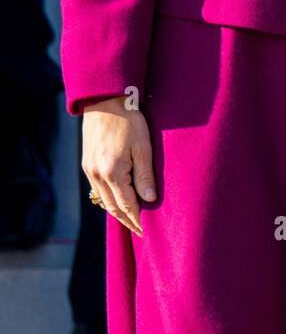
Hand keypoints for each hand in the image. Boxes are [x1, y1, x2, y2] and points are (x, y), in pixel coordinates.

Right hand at [81, 96, 157, 237]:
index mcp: (113, 173)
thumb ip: (145, 175)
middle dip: (126, 221)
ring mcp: (89, 169)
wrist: (105, 101)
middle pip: (112, 207)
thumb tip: (149, 200)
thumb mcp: (143, 147)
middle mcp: (97, 175)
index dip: (137, 220)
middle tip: (138, 232)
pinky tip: (116, 199)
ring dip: (116, 211)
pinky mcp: (87, 163)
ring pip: (102, 199)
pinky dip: (108, 198)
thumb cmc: (129, 121)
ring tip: (129, 220)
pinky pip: (97, 188)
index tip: (146, 232)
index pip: (127, 205)